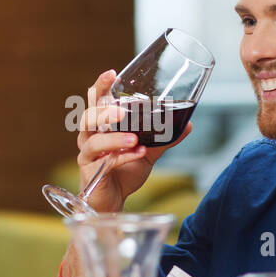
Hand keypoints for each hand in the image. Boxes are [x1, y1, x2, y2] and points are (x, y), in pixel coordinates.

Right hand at [76, 69, 193, 213]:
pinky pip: (105, 162)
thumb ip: (162, 138)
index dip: (101, 87)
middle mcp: (89, 137)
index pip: (96, 101)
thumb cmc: (123, 173)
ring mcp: (88, 155)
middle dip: (103, 111)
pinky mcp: (91, 172)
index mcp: (100, 126)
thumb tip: (187, 125)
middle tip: (121, 111)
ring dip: (115, 138)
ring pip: (94, 140)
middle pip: (88, 117)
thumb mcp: (146, 152)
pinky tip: (138, 154)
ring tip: (135, 138)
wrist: (113, 202)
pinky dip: (123, 157)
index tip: (112, 74)